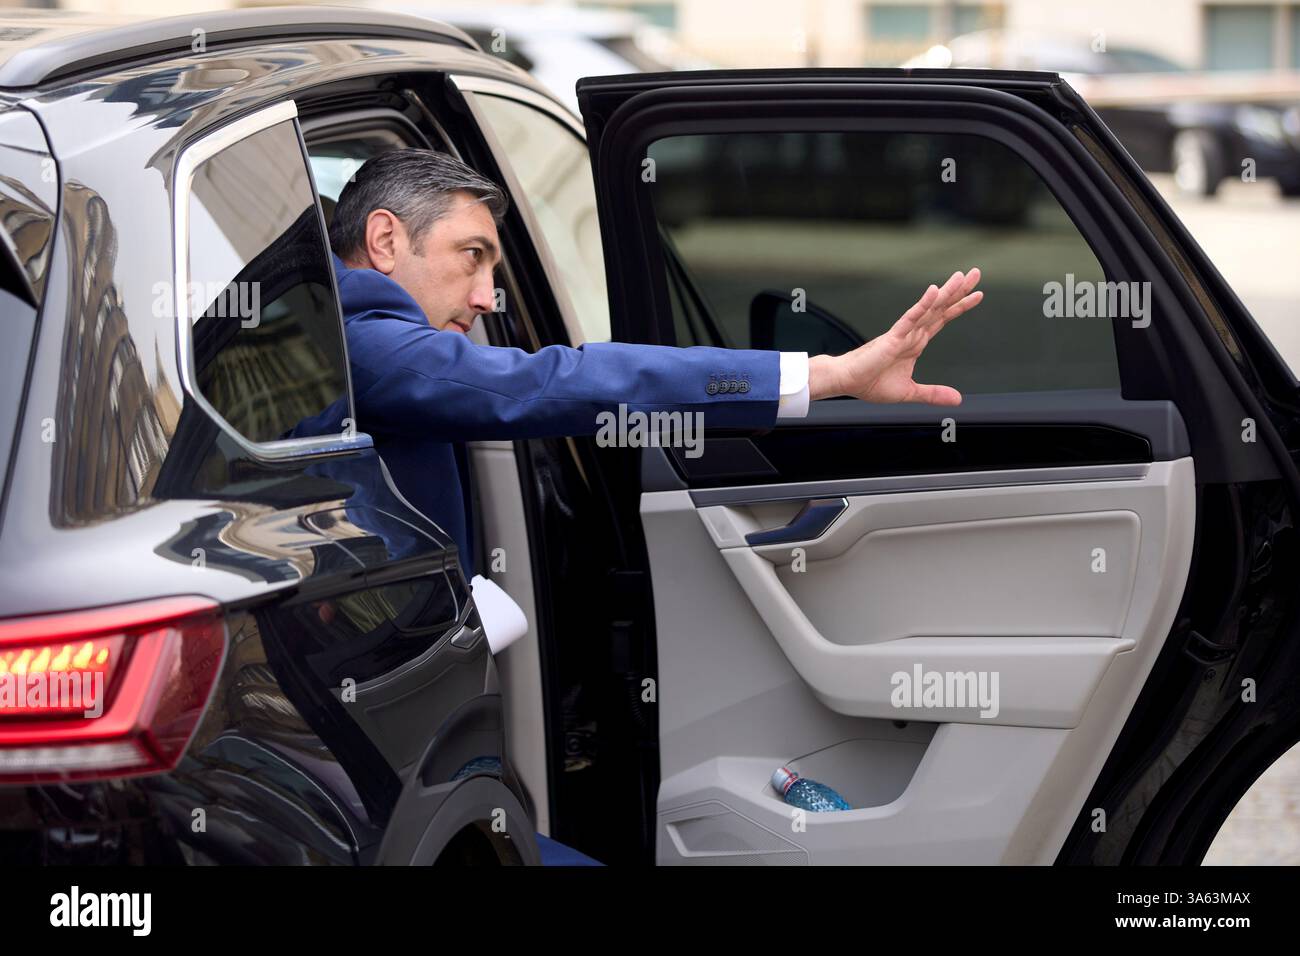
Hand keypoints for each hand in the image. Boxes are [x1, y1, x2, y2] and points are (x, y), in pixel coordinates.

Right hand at [808, 268, 982, 405]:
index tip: (977, 294)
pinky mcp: (892, 337)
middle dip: (959, 291)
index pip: (942, 319)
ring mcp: (903, 333)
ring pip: (929, 309)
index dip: (960, 306)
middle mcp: (912, 333)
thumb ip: (933, 393)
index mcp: (916, 342)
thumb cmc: (870, 383)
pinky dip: (923, 305)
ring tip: (960, 276)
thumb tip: (957, 399)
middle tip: (975, 272)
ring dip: (946, 293)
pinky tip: (933, 292)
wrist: (847, 382)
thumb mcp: (910, 392)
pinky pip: (910, 318)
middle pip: (941, 308)